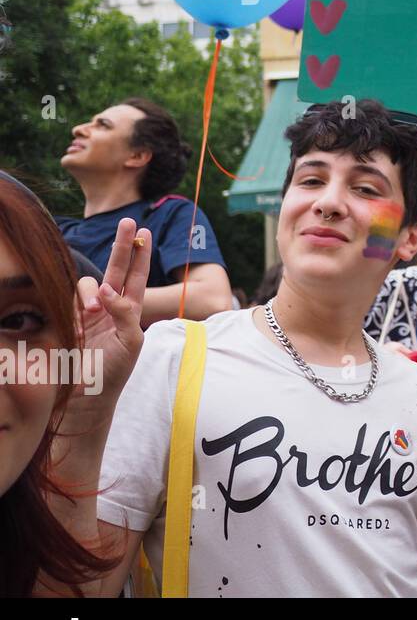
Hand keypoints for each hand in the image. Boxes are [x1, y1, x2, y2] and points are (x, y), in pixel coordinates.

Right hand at [72, 218, 150, 411]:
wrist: (86, 396)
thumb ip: (125, 313)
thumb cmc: (114, 373)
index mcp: (130, 312)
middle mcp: (110, 308)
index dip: (140, 254)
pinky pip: (69, 301)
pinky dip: (76, 305)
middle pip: (116, 270)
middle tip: (128, 222)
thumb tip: (108, 289)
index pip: (137, 276)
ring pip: (89, 285)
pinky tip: (80, 322)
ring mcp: (88, 314)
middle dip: (122, 246)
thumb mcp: (131, 343)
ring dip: (92, 293)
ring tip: (93, 313)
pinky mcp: (69, 320)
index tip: (144, 231)